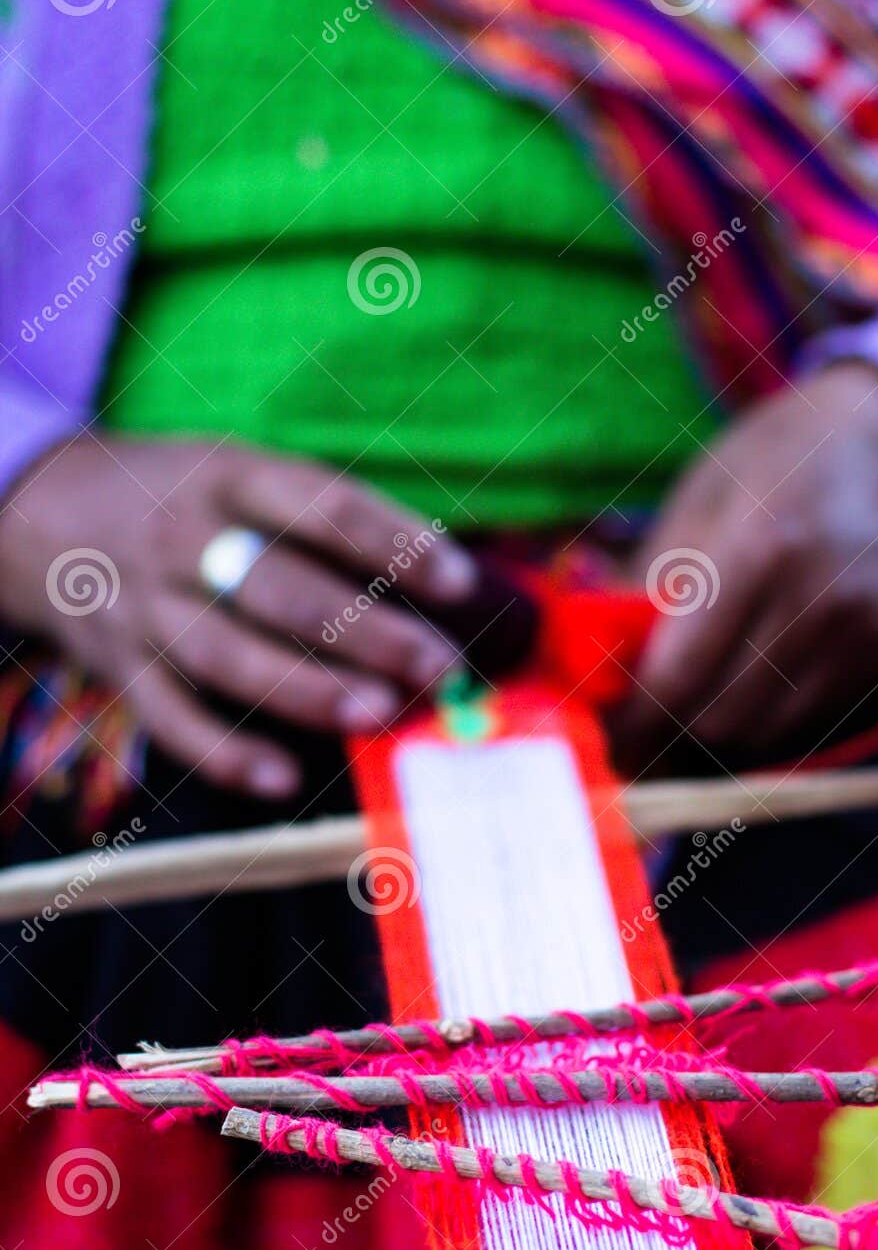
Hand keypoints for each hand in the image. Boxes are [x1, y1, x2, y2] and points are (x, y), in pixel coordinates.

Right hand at [0, 435, 476, 797]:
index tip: (463, 582)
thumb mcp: (241, 471)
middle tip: (440, 667)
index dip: (395, 542)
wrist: (42, 511)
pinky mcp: (120, 667)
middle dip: (368, 631)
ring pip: (229, 656)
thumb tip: (447, 572)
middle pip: (281, 588)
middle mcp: (184, 539)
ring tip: (379, 713)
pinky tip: (284, 778)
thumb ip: (324, 518)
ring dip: (308, 689)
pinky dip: (227, 753)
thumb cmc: (186, 499)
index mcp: (229, 476)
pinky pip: (172, 719)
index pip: (322, 505)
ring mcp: (146, 608)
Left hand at [624, 362, 877, 756]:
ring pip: (763, 730)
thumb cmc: (781, 457)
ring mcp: (864, 631)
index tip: (609, 730)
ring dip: (719, 722)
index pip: (680, 672)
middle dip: (672, 723)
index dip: (635, 716)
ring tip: (699, 688)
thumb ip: (652, 583)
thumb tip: (603, 667)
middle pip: (719, 717)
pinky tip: (756, 669)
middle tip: (647, 710)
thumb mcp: (702, 496)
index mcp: (759, 546)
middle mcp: (819, 598)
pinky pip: (809, 717)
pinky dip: (769, 709)